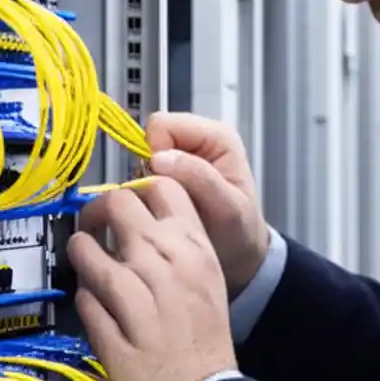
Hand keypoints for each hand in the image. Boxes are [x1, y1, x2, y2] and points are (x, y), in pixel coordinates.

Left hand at [68, 177, 237, 380]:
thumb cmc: (205, 340)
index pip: (161, 186)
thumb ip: (178, 243)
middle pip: (118, 205)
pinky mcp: (114, 333)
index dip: (134, 188)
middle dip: (97, 212)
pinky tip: (91, 303)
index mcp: (194, 248)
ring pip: (91, 251)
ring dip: (82, 254)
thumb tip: (140, 218)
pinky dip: (84, 299)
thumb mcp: (206, 277)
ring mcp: (139, 299)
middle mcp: (167, 266)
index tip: (123, 202)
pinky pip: (84, 299)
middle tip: (92, 225)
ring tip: (84, 260)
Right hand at [144, 113, 268, 297]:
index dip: (155, 152)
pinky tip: (165, 208)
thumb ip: (198, 177)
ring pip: (141, 158)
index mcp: (215, 136)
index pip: (162, 125)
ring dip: (148, 184)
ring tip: (171, 206)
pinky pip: (141, 175)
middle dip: (150, 170)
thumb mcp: (227, 207)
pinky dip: (147, 193)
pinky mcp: (167, 173)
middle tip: (169, 199)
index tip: (164, 184)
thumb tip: (158, 158)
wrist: (238, 255)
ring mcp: (179, 156)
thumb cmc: (239, 231)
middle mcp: (196, 139)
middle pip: (147, 139)